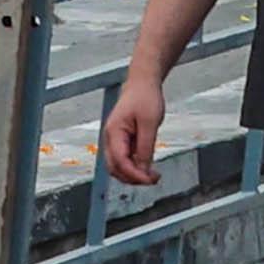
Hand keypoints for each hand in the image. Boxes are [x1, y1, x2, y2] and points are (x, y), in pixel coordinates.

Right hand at [102, 62, 167, 189]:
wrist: (143, 83)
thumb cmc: (145, 97)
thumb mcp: (150, 122)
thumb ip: (146, 146)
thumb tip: (144, 168)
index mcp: (114, 133)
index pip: (119, 161)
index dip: (133, 174)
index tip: (149, 179)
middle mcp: (111, 139)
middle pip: (115, 168)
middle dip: (132, 178)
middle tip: (152, 180)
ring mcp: (115, 140)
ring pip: (119, 166)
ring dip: (133, 174)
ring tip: (151, 176)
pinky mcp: (122, 139)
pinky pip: (125, 158)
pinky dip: (135, 166)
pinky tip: (147, 167)